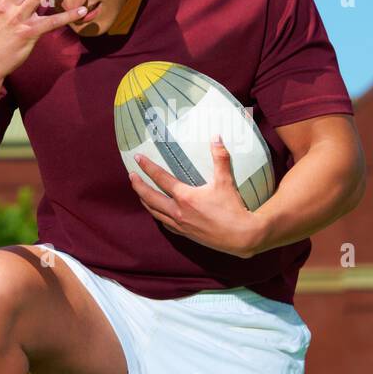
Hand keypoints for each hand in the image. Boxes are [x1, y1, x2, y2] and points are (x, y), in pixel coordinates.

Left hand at [129, 137, 262, 257]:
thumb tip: (216, 137)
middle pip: (150, 197)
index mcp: (185, 197)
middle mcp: (178, 212)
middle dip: (138, 186)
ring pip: (155, 212)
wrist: (240, 236)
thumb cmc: (233, 208)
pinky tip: (157, 213)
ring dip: (145, 201)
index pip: (161, 178)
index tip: (137, 158)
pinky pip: (166, 224)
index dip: (148, 167)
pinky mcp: (186, 234)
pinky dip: (158, 216)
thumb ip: (220, 158)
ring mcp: (180, 225)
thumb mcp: (226, 181)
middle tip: (131, 176)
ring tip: (139, 193)